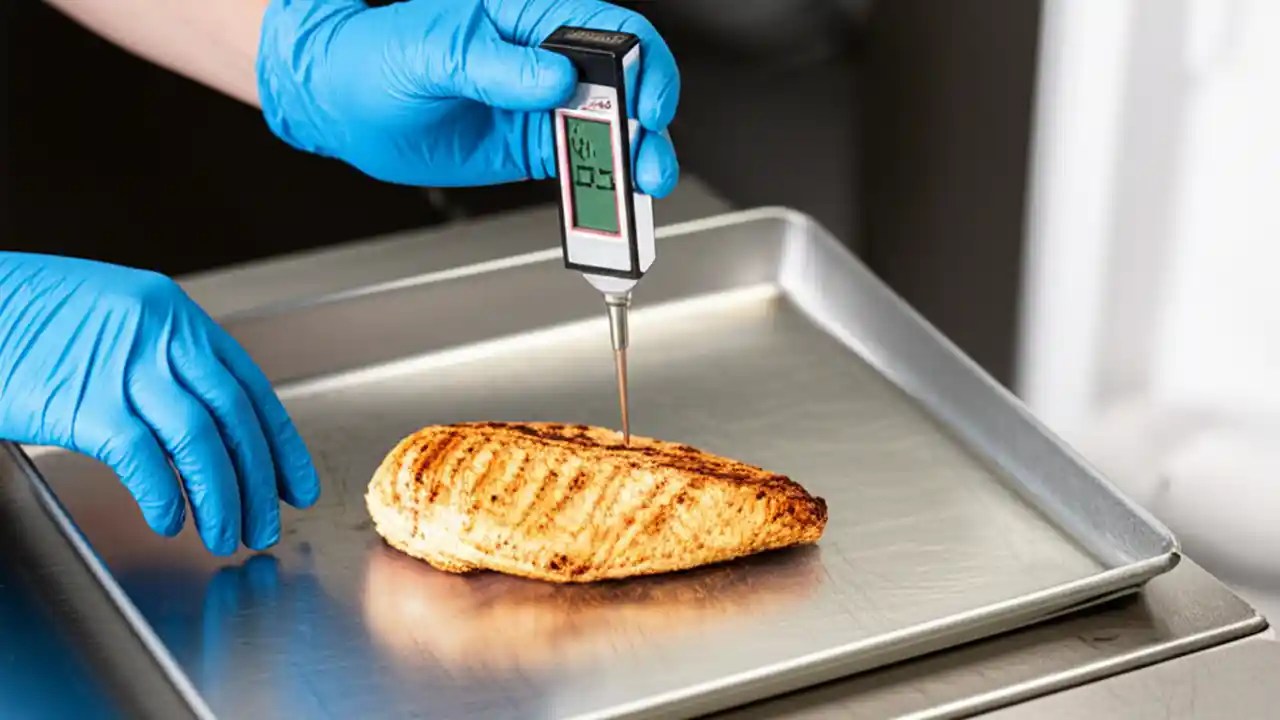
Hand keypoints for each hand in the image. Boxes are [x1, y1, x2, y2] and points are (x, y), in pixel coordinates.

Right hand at [0, 253, 319, 554]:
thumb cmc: (29, 320)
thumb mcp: (116, 323)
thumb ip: (166, 365)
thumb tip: (210, 430)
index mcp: (175, 315)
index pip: (249, 387)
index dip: (279, 443)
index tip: (295, 484)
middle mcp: (160, 335)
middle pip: (234, 418)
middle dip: (259, 480)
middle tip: (268, 523)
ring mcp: (125, 367)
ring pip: (201, 442)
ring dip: (221, 498)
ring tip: (226, 536)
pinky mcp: (86, 403)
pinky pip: (144, 459)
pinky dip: (165, 496)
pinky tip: (170, 520)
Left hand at [255, 0, 679, 194]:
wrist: (338, 104)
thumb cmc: (372, 56)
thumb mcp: (428, 50)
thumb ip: (493, 64)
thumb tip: (553, 78)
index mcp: (526, 17)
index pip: (605, 28)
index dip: (639, 61)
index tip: (642, 100)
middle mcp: (545, 60)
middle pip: (623, 82)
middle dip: (647, 118)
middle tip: (646, 152)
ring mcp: (543, 107)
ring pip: (611, 129)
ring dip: (633, 158)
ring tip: (641, 185)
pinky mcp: (533, 149)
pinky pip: (579, 167)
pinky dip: (600, 188)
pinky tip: (611, 202)